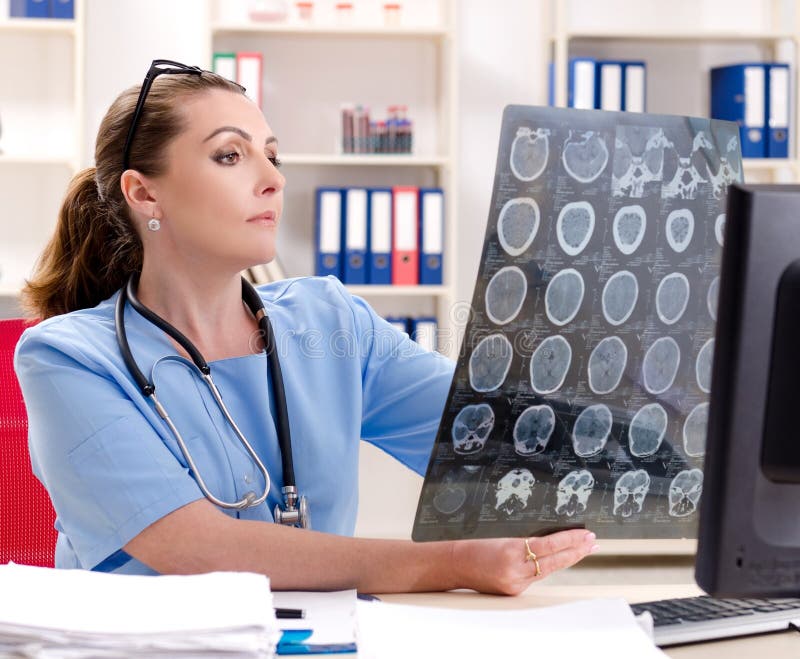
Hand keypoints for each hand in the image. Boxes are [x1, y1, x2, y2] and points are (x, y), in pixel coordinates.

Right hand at [449, 529, 597, 595]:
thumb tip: (551, 542)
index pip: (549, 545)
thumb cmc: (474, 546)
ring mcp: (515, 582)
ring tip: (584, 550)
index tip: (585, 534)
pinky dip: (548, 568)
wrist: (455, 564)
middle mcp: (515, 569)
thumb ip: (525, 543)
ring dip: (567, 559)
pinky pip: (536, 577)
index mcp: (511, 550)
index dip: (569, 540)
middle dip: (577, 550)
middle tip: (593, 542)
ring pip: (548, 570)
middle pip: (554, 560)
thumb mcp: (501, 538)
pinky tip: (560, 560)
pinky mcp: (514, 591)